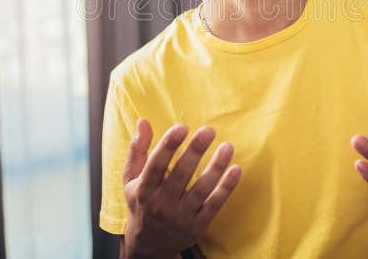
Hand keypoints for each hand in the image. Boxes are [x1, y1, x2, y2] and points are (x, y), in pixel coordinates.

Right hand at [122, 118, 241, 258]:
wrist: (149, 246)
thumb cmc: (141, 203)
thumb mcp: (131, 179)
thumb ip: (137, 150)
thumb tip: (143, 121)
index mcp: (144, 189)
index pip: (156, 165)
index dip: (168, 145)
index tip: (182, 127)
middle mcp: (161, 204)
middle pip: (181, 174)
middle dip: (195, 151)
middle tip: (208, 130)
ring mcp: (181, 216)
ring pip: (201, 189)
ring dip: (216, 167)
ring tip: (227, 147)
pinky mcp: (197, 225)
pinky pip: (215, 204)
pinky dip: (226, 188)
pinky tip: (236, 169)